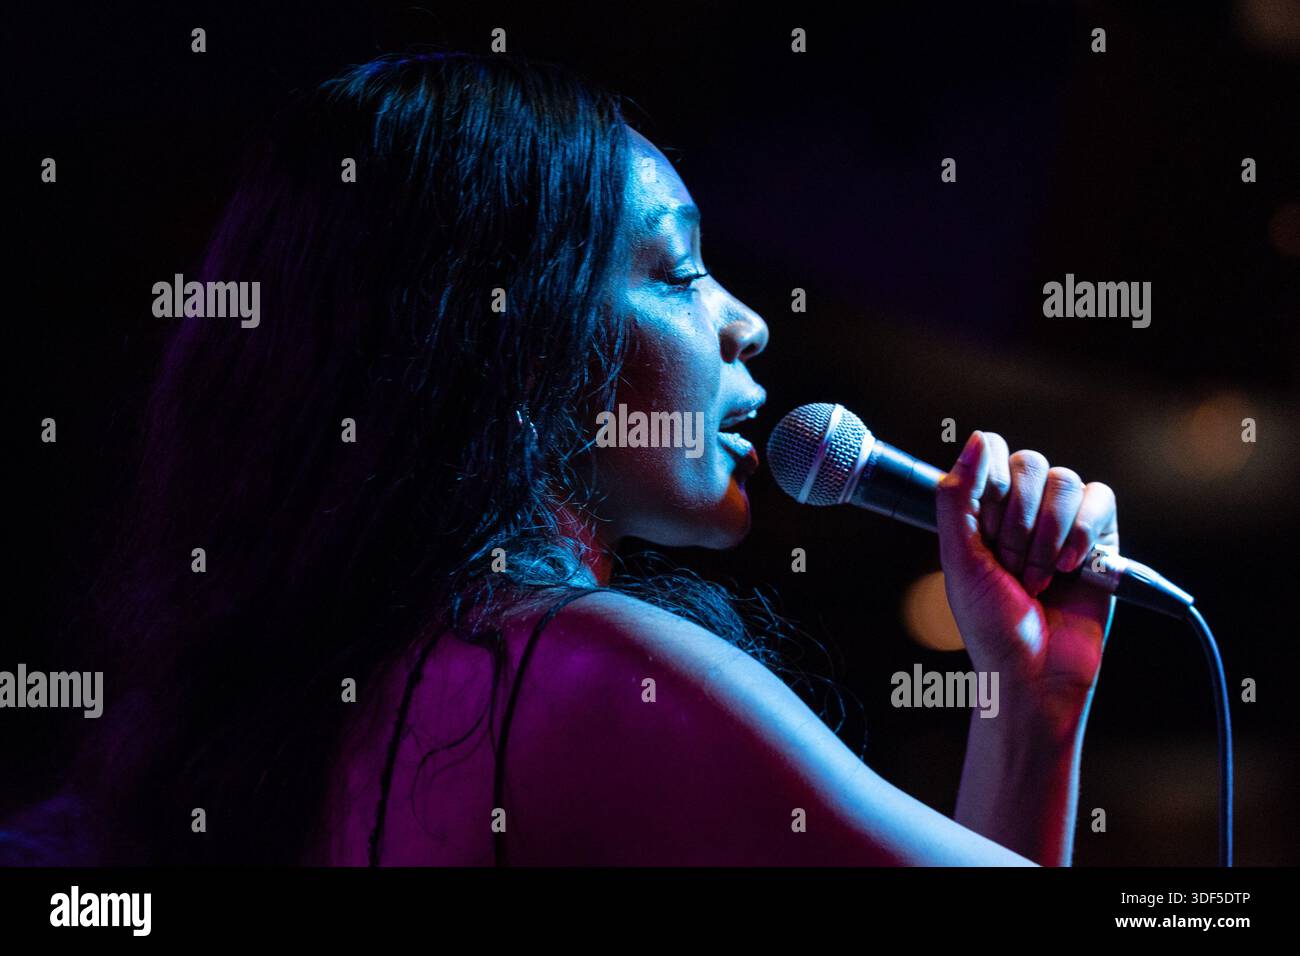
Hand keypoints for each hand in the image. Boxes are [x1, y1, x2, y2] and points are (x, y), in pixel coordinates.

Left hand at [935, 430, 1117, 735]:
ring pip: (1066, 481)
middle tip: (1010, 568)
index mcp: (982, 508)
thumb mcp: (959, 559)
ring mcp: (1063, 522)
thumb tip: (977, 439)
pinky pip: (1102, 500)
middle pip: (1030, 464)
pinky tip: (1071, 568)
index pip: (992, 451)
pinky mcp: (1102, 539)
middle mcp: (1023, 507)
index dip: (991, 485)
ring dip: (1048, 535)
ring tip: (1039, 577)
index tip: (985, 531)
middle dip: (1017, 522)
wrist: (1034, 672)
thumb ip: (957, 497)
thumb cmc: (990, 624)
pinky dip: (1085, 534)